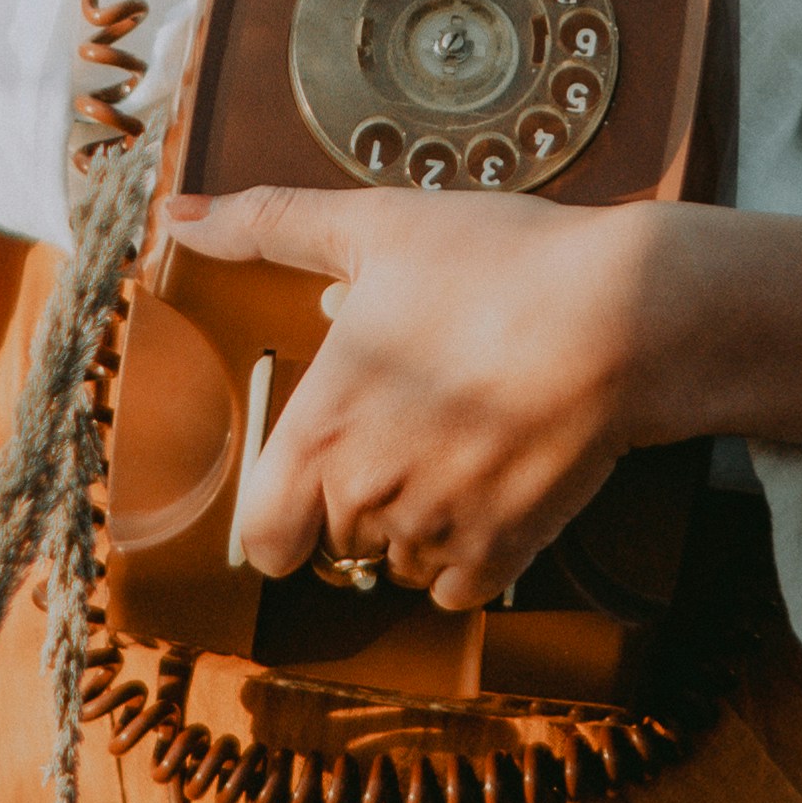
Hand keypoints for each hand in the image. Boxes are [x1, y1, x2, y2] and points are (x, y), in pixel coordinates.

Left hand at [182, 182, 661, 610]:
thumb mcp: (375, 226)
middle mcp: (367, 495)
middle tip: (408, 426)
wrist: (621, 317)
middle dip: (361, 499)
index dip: (280, 519)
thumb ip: (269, 226)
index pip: (264, 539)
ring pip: (402, 563)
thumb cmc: (496, 265)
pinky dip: (474, 551)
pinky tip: (493, 486)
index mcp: (321, 430)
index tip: (311, 480)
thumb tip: (180, 217)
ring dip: (417, 526)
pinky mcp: (507, 549)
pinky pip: (464, 584)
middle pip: (338, 543)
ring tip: (456, 446)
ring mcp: (438, 529)